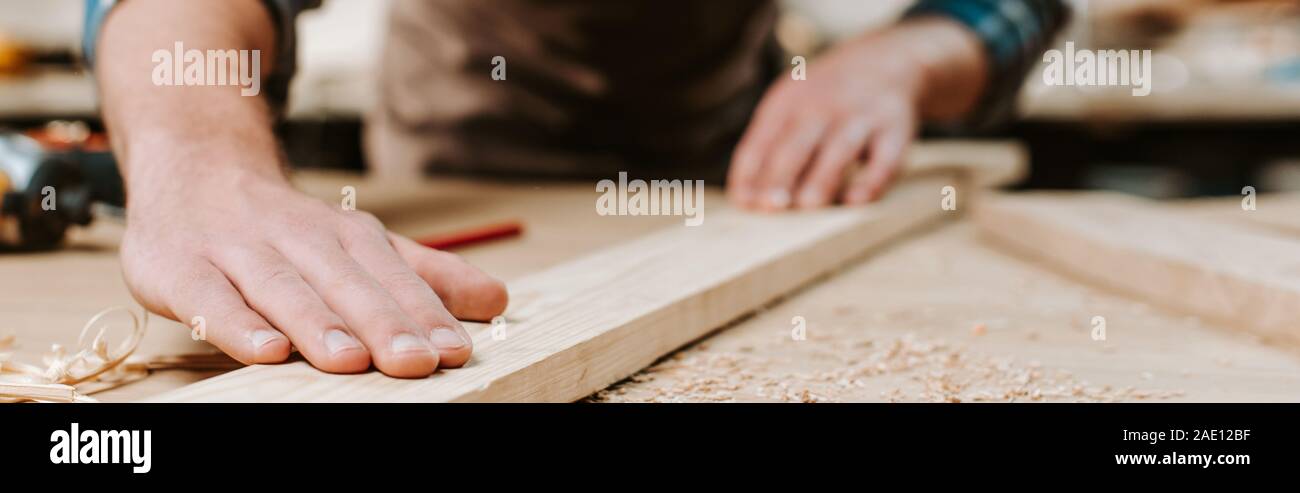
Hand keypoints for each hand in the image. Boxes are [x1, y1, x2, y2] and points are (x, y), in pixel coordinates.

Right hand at [120, 166, 507, 377]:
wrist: (193, 167)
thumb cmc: (288, 227)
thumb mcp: (360, 244)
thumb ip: (425, 275)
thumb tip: (498, 300)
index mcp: (346, 235)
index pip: (392, 276)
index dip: (425, 313)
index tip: (456, 350)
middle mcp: (297, 238)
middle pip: (344, 283)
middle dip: (383, 323)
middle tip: (418, 363)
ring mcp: (236, 250)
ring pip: (281, 288)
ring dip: (317, 324)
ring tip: (351, 362)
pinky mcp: (180, 268)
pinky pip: (209, 298)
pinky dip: (236, 323)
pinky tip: (266, 351)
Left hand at [728, 31, 925, 210]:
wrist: (886, 59)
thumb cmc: (823, 99)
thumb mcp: (789, 106)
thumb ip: (766, 147)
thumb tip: (745, 200)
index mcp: (787, 102)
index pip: (762, 140)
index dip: (751, 173)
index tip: (744, 203)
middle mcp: (823, 107)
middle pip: (797, 144)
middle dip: (781, 175)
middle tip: (770, 207)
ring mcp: (861, 117)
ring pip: (839, 150)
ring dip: (822, 178)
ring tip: (807, 207)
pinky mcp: (895, 131)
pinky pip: (885, 159)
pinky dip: (872, 180)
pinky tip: (856, 200)